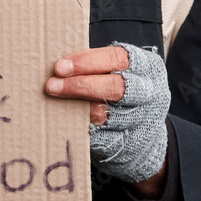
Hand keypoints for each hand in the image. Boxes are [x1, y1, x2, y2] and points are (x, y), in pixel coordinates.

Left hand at [45, 43, 169, 189]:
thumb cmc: (125, 89)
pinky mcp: (129, 141)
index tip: (60, 67)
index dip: (86, 61)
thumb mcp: (120, 70)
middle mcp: (148, 92)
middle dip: (80, 85)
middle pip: (115, 86)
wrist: (146, 128)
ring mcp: (141, 118)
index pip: (117, 58)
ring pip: (106, 113)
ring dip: (77, 107)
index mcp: (147, 66)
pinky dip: (82, 126)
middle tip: (52, 85)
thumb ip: (96, 66)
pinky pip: (101, 135)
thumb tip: (59, 66)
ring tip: (56, 101)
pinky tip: (68, 120)